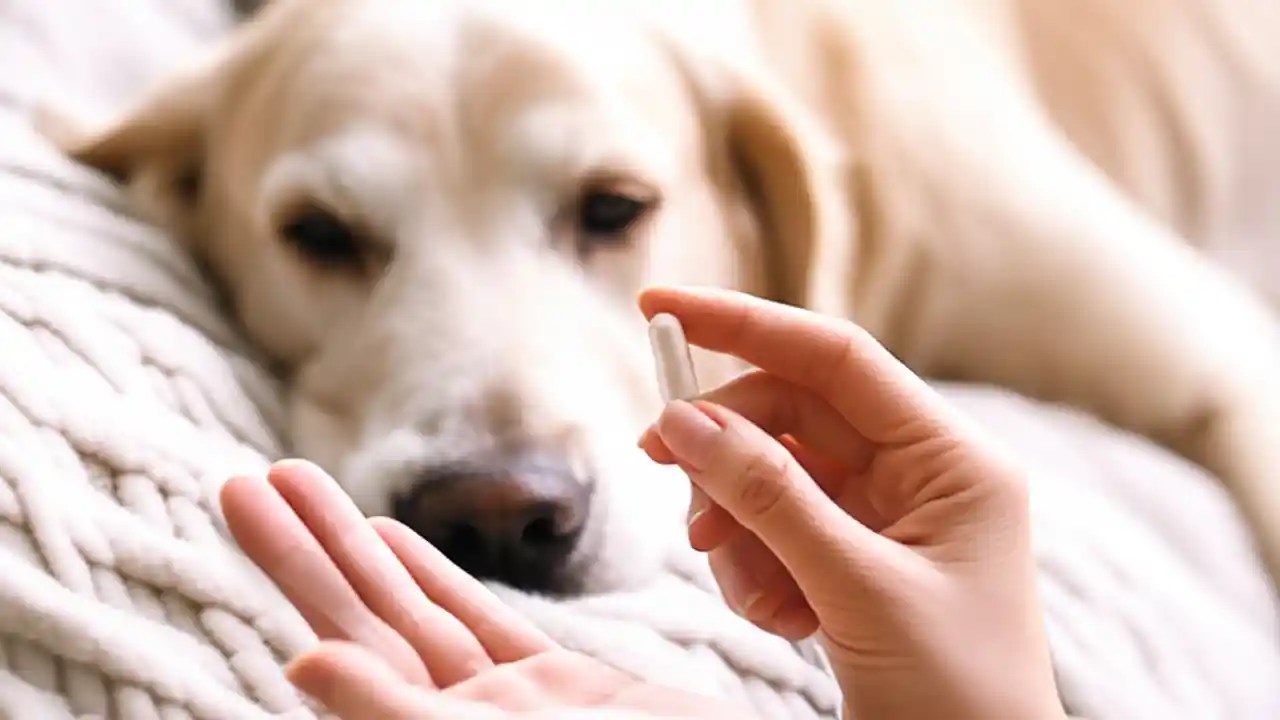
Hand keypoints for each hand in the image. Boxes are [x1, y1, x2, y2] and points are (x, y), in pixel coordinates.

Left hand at [219, 460, 750, 718]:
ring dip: (364, 549)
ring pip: (419, 611)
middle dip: (308, 544)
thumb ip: (399, 719)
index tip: (241, 498)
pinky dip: (441, 580)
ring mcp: (508, 704)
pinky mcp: (561, 688)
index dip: (292, 567)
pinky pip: (484, 625)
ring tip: (307, 485)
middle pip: (365, 617)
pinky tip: (398, 541)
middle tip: (248, 476)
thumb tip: (298, 663)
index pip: (340, 639)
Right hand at [637, 287, 1064, 719]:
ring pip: (773, 479)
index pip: (835, 358)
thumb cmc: (957, 696)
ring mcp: (885, 519)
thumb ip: (771, 499)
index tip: (661, 308)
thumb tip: (685, 421)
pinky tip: (780, 618)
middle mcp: (920, 476)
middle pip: (791, 417)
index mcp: (952, 461)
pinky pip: (776, 532)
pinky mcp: (853, 561)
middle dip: (727, 454)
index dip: (744, 325)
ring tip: (755, 595)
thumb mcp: (859, 590)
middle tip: (660, 470)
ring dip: (739, 529)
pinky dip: (756, 568)